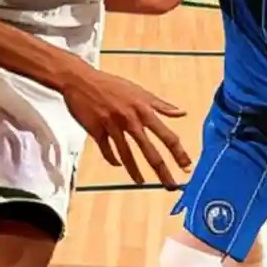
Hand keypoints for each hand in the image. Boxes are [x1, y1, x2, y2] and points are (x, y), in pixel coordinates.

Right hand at [60, 66, 192, 188]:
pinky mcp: (96, 131)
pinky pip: (106, 150)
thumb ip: (160, 104)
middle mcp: (130, 119)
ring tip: (142, 183)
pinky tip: (118, 165)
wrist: (80, 80)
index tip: (187, 166)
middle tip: (171, 186)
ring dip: (135, 172)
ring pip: (126, 154)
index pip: (166, 135)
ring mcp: (112, 126)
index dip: (178, 152)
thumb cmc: (111, 84)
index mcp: (143, 109)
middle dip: (163, 171)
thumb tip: (182, 113)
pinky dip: (113, 160)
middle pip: (150, 150)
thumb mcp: (139, 91)